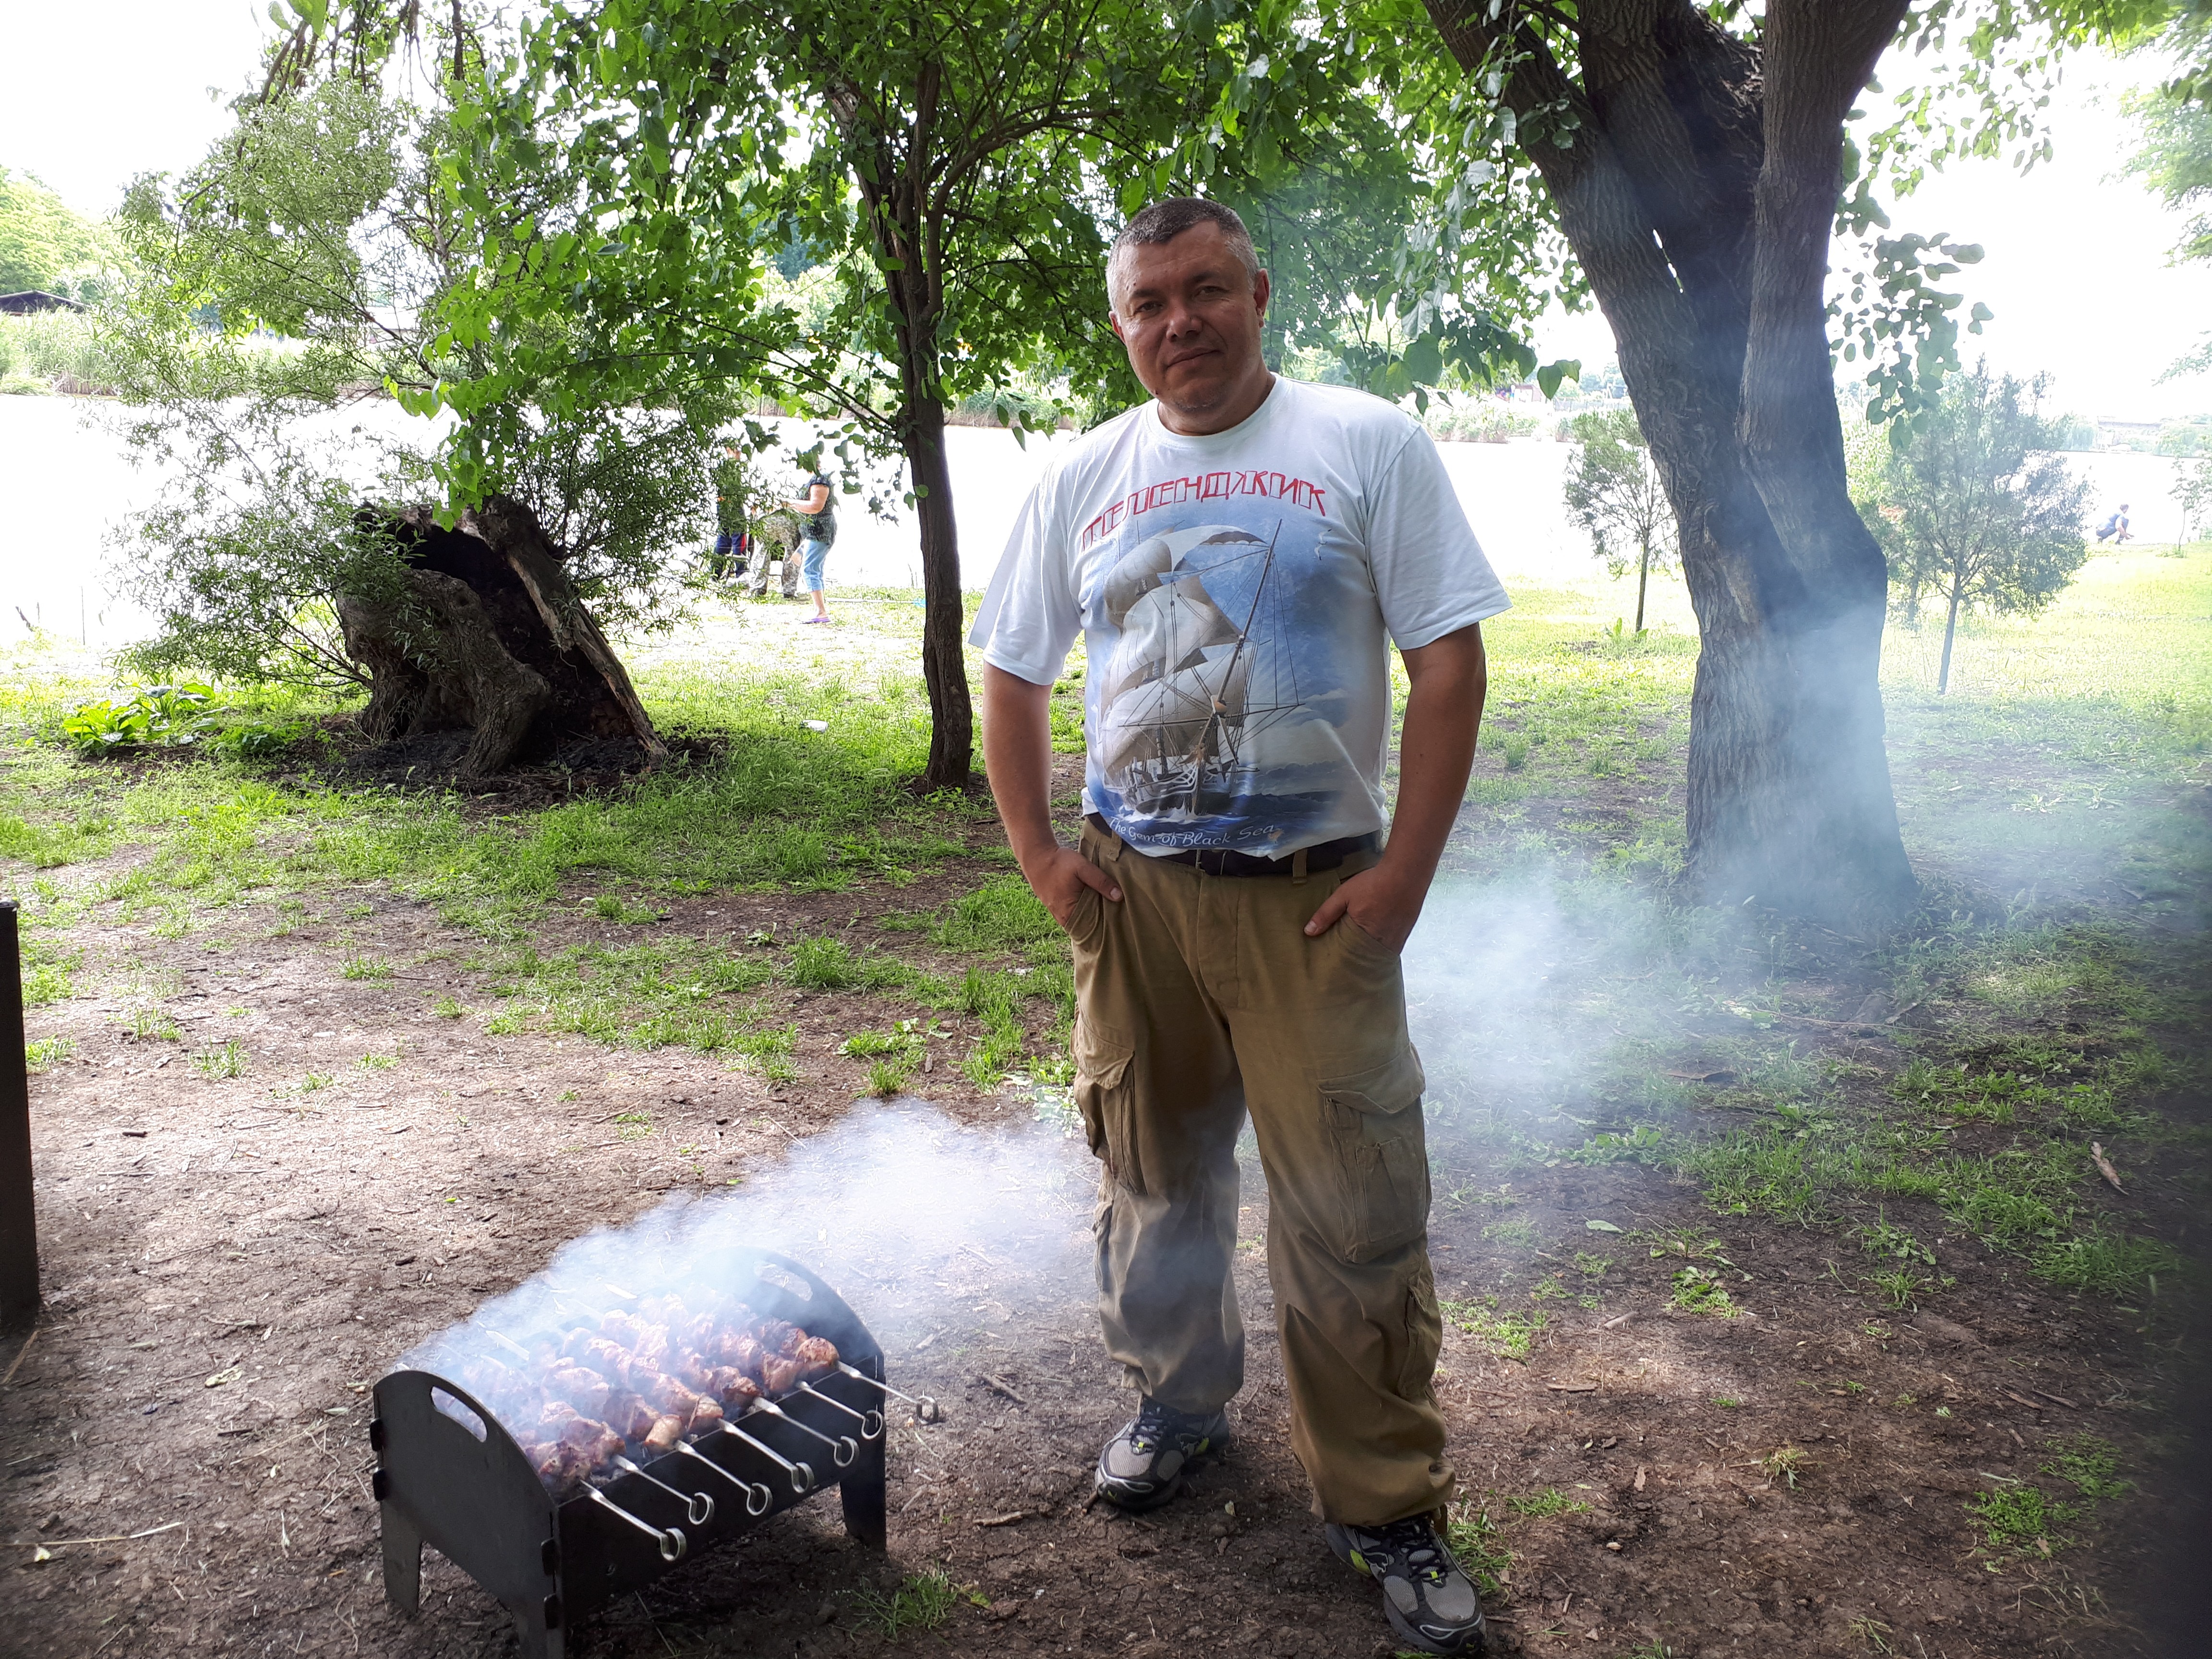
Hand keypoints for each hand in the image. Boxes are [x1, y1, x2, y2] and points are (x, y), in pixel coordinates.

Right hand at [1022, 845, 1121, 929]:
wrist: (1037, 857)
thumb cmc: (1059, 863)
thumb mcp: (1083, 868)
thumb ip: (1101, 881)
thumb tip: (1119, 896)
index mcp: (1070, 912)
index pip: (1092, 928)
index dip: (1106, 925)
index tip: (1120, 920)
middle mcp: (1063, 918)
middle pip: (1087, 926)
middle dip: (1102, 921)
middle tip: (1118, 914)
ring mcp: (1059, 914)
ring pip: (1081, 920)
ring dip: (1093, 915)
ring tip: (1109, 909)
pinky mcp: (1057, 908)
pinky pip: (1075, 914)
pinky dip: (1084, 911)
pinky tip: (1095, 903)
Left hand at [1303, 863, 1421, 951]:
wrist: (1405, 872)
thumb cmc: (1374, 883)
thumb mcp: (1344, 895)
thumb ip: (1326, 913)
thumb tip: (1309, 931)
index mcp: (1366, 934)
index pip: (1351, 957)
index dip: (1343, 960)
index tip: (1334, 964)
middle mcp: (1384, 940)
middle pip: (1367, 959)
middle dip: (1357, 961)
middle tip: (1346, 961)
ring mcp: (1398, 938)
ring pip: (1380, 955)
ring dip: (1371, 955)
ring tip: (1359, 955)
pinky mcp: (1406, 933)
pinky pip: (1393, 948)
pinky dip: (1383, 948)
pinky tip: (1376, 944)